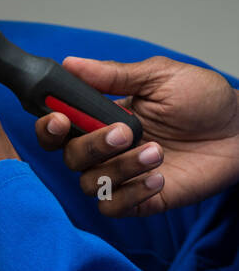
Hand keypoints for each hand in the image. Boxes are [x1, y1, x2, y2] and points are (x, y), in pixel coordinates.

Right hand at [35, 54, 238, 216]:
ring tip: (158, 152)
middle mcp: (107, 149)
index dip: (50, 127)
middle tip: (127, 132)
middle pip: (70, 158)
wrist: (238, 131)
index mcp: (103, 117)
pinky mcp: (140, 200)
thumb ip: (113, 74)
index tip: (60, 118)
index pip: (60, 128)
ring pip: (90, 184)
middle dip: (93, 146)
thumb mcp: (159, 76)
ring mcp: (122, 176)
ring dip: (121, 168)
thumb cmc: (203, 101)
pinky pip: (113, 207)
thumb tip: (71, 63)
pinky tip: (158, 176)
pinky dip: (131, 194)